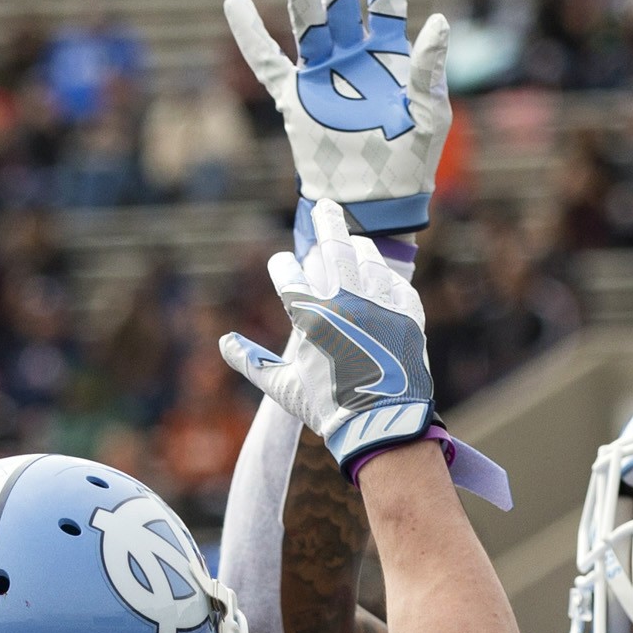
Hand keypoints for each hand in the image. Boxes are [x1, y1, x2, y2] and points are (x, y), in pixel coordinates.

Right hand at [219, 201, 437, 473]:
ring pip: (365, 256)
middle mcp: (344, 302)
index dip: (282, 267)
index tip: (282, 265)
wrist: (383, 426)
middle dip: (325, 222)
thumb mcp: (285, 388)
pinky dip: (383, 276)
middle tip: (325, 205)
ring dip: (355, 245)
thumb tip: (224, 342)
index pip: (288, 273)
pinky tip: (377, 275)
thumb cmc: (328, 410)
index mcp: (309, 317)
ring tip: (351, 240)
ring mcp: (378, 303)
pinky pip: (394, 281)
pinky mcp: (407, 311)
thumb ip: (254, 361)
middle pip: (330, 246)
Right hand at [226, 0, 452, 243]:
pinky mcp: (295, 99)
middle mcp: (353, 54)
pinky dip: (252, 36)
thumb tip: (438, 22)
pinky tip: (236, 4)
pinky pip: (268, 63)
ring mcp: (322, 74)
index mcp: (389, 52)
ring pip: (308, 23)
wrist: (374, 201)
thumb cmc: (410, 157)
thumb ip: (431, 68)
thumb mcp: (430, 112)